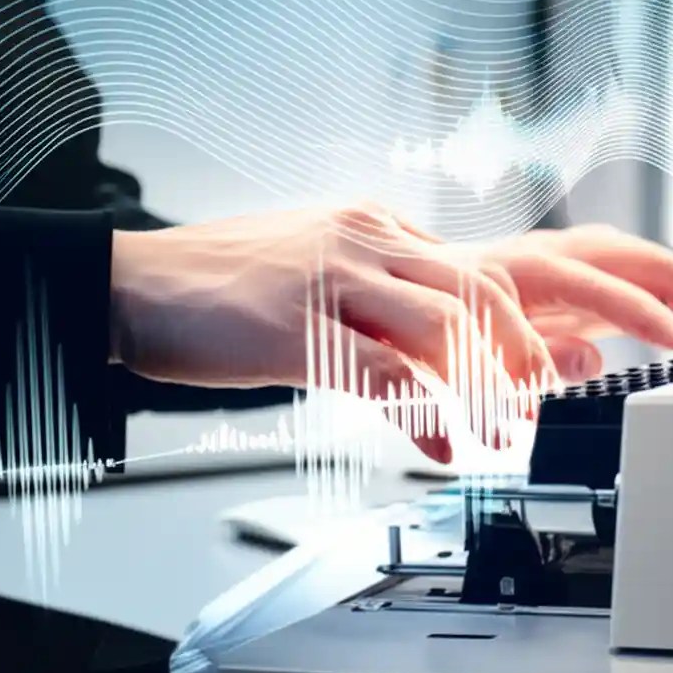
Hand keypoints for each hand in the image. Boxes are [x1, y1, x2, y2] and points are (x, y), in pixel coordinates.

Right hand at [109, 204, 556, 463]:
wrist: (130, 283)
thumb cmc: (221, 284)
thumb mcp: (318, 269)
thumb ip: (379, 298)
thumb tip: (433, 350)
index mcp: (374, 227)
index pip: (475, 268)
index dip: (520, 324)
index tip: (541, 367)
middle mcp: (363, 242)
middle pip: (478, 290)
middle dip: (523, 351)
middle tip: (538, 399)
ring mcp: (330, 280)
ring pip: (443, 326)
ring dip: (484, 386)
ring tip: (498, 428)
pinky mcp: (295, 328)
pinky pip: (380, 374)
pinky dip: (420, 415)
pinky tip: (436, 445)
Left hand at [448, 224, 672, 381]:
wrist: (411, 290)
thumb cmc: (438, 322)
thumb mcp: (472, 348)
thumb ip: (525, 355)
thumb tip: (588, 361)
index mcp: (525, 270)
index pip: (606, 288)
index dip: (651, 320)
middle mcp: (552, 255)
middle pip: (638, 260)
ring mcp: (566, 261)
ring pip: (641, 260)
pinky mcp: (575, 275)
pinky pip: (632, 274)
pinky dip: (668, 296)